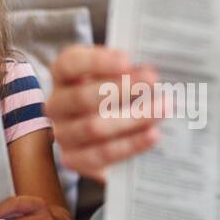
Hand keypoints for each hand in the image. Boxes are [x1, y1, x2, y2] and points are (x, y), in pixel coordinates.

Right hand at [44, 44, 161, 182]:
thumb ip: (129, 71)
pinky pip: (101, 154)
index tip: (127, 60)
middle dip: (122, 89)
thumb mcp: (117, 76)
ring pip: (93, 127)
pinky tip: (152, 134)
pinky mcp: (73, 159)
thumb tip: (150, 73)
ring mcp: (62, 133)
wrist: (108, 135)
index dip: (98, 62)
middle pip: (83, 97)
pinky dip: (130, 144)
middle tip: (153, 82)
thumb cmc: (115, 95)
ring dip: (132, 118)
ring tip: (162, 109)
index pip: (70, 64)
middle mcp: (57, 104)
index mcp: (62, 75)